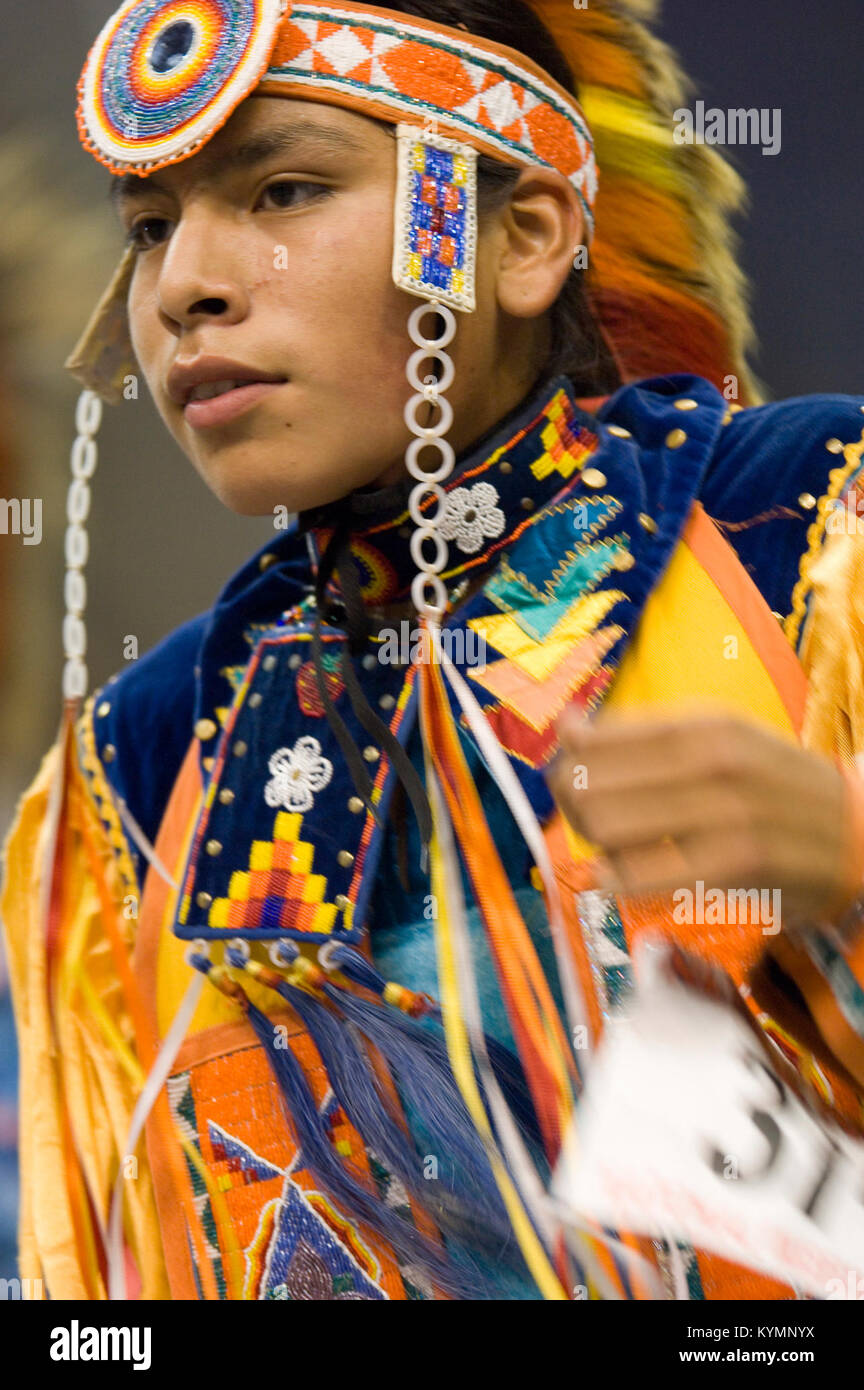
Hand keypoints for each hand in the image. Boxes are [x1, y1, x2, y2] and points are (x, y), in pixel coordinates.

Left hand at [545, 710, 860, 928]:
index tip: (572, 777)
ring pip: (605, 825)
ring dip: (595, 843)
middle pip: (589, 781)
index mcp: (704, 722)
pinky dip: (612, 879)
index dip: (568, 762)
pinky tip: (614, 879)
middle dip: (573, 805)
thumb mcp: (719, 740)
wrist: (858, 833)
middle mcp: (712, 758)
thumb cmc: (774, 787)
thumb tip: (565, 726)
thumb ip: (643, 735)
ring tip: (615, 848)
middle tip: (589, 820)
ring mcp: (724, 811)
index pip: (595, 736)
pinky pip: (639, 874)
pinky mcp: (733, 863)